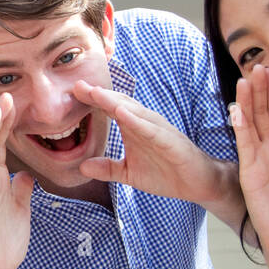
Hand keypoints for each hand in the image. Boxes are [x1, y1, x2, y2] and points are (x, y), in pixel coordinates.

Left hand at [73, 79, 228, 203]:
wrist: (198, 184)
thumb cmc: (166, 173)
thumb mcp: (129, 173)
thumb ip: (107, 168)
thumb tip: (82, 167)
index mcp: (133, 128)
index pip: (109, 110)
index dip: (91, 101)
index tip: (71, 93)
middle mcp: (144, 124)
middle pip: (118, 104)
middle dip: (98, 94)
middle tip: (77, 85)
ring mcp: (158, 130)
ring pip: (134, 111)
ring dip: (114, 101)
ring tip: (95, 93)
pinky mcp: (170, 140)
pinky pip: (151, 128)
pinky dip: (136, 120)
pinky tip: (122, 114)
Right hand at [231, 66, 268, 257]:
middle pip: (266, 111)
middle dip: (263, 88)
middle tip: (260, 64)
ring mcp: (261, 158)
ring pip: (253, 123)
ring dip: (249, 101)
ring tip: (247, 78)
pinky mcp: (251, 170)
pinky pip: (245, 144)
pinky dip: (241, 126)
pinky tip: (238, 109)